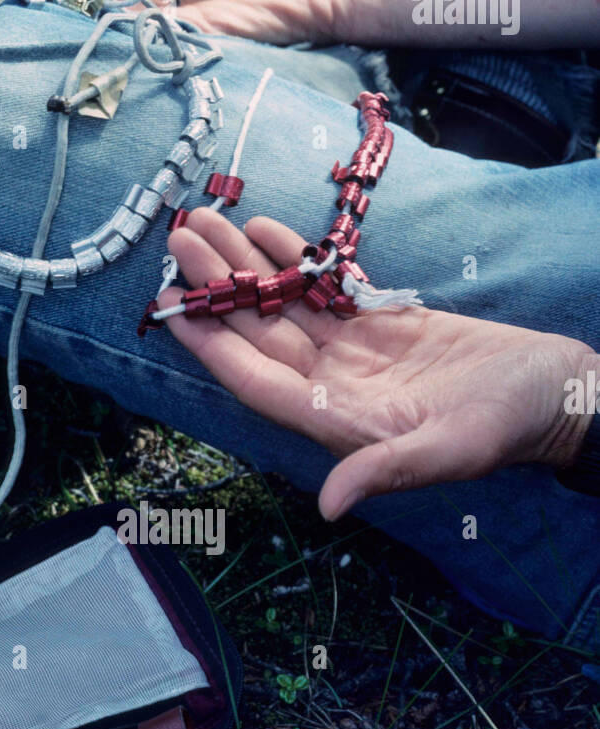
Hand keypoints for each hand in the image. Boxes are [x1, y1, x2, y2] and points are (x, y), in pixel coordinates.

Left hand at [162, 209, 593, 517]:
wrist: (556, 392)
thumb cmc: (510, 424)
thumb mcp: (452, 450)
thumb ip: (386, 471)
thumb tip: (330, 507)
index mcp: (341, 420)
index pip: (259, 382)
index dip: (214, 347)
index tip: (172, 309)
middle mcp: (335, 387)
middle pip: (260, 334)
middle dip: (216, 288)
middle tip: (180, 237)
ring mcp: (355, 354)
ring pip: (284, 306)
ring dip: (242, 266)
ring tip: (204, 220)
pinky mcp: (381, 325)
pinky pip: (322, 290)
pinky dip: (292, 259)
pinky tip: (262, 228)